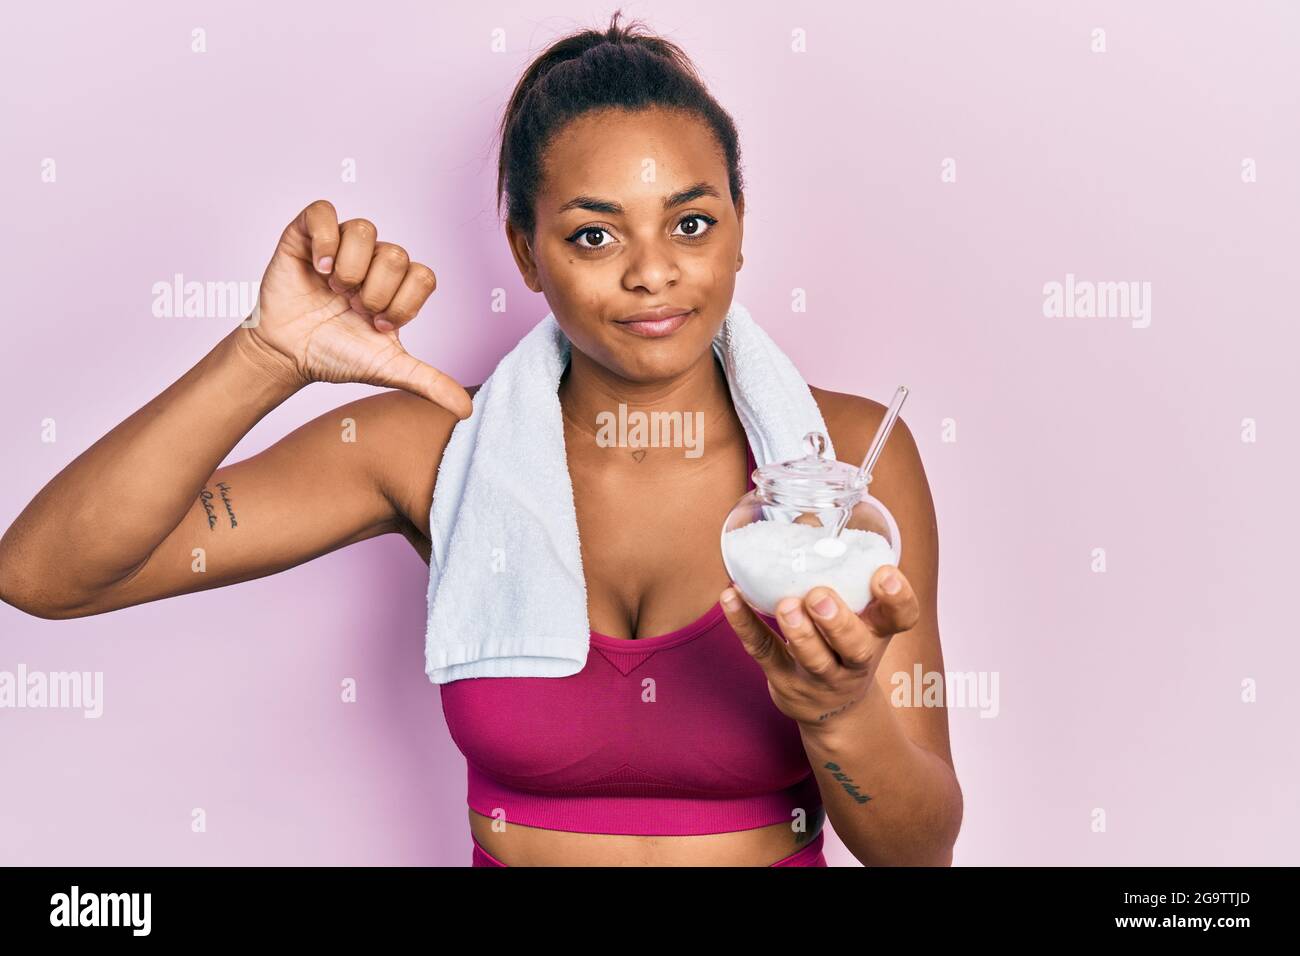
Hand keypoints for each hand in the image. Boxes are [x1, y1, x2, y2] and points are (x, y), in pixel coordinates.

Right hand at [240, 199, 473, 418]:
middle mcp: (373, 259)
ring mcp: (341, 244)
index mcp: (398, 284)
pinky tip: (318, 269)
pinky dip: (325, 239)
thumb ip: (429, 381)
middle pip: (395, 254)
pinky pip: (324, 210)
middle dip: (373, 292)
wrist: (288, 354)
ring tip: (333, 289)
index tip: (378, 324)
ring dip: (350, 268)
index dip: (402, 303)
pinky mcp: (307, 233)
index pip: (424, 275)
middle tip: (351, 308)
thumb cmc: (336, 355)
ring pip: (365, 230)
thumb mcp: (388, 367)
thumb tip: (467, 410)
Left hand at [720, 565, 920, 734]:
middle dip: (839, 622)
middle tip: (819, 597)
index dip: (898, 598)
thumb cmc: (845, 644)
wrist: (835, 711)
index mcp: (877, 632)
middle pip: (856, 648)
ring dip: (799, 632)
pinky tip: (729, 597)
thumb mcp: (859, 615)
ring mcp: (820, 676)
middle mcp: (855, 658)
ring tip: (785, 605)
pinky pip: (764, 652)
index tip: (884, 573)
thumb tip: (807, 517)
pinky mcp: (785, 681)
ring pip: (814, 659)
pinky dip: (744, 624)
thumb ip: (841, 572)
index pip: (902, 619)